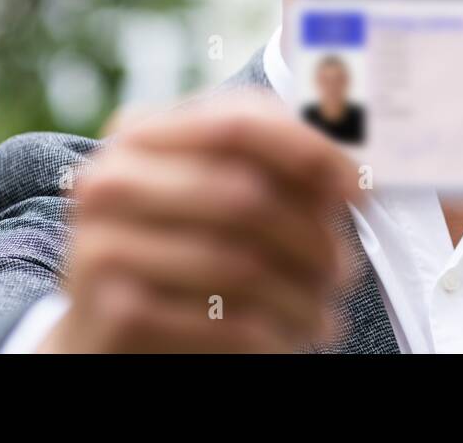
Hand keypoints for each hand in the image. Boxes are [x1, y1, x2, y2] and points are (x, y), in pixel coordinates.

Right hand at [38, 92, 363, 352]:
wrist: (103, 331)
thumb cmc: (176, 253)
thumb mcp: (210, 196)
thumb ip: (270, 170)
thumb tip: (351, 179)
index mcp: (142, 135)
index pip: (239, 122)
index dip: (311, 154)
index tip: (360, 190)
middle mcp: (111, 179)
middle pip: (246, 195)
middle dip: (313, 239)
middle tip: (343, 272)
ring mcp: (102, 244)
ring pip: (239, 264)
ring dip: (299, 298)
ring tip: (320, 315)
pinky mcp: (113, 311)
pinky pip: (219, 321)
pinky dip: (267, 336)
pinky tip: (282, 340)